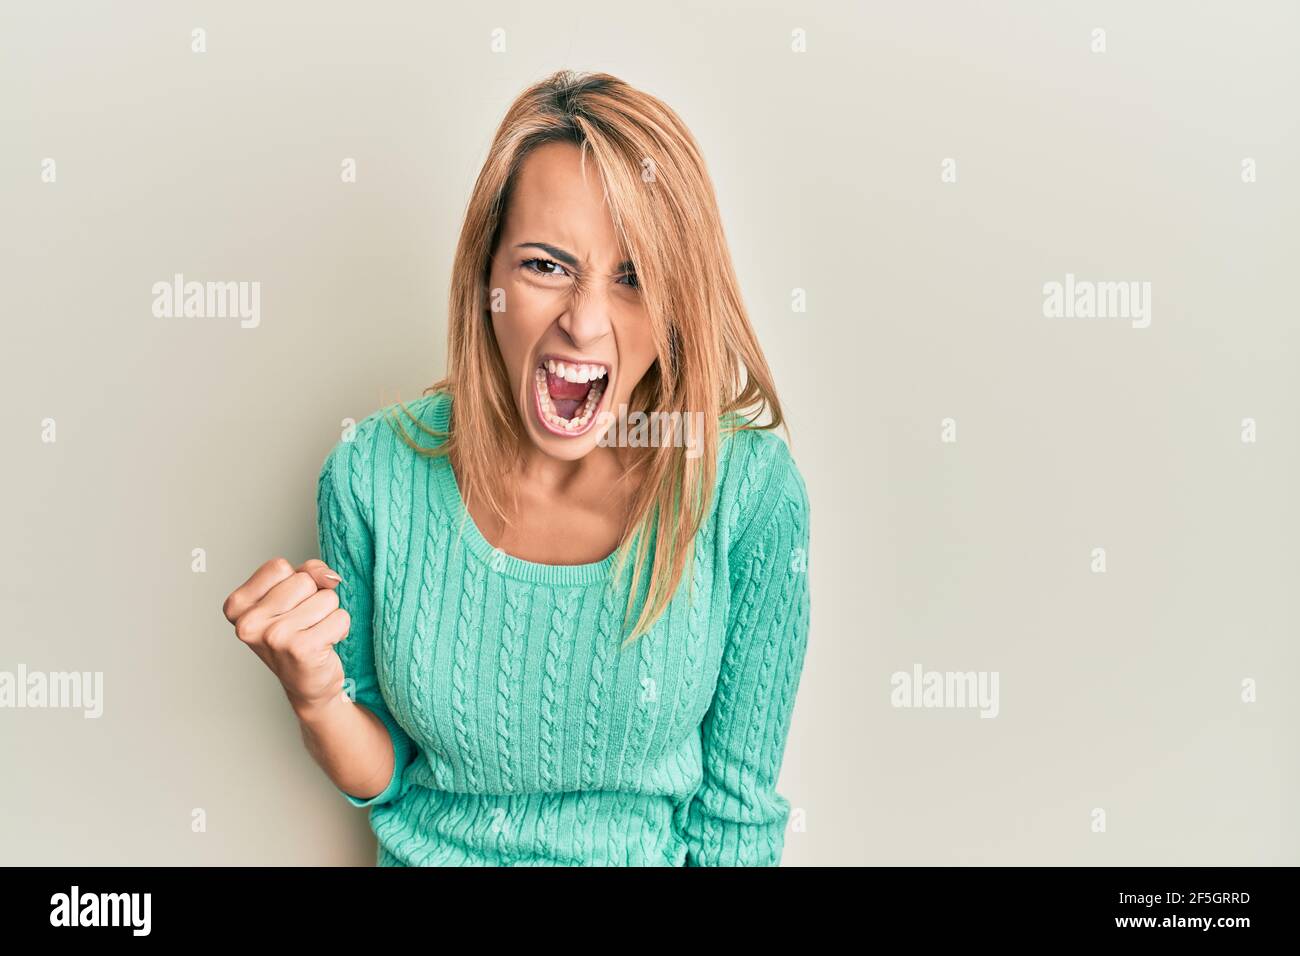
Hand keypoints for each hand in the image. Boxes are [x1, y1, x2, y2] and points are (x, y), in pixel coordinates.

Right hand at [222, 557, 351, 716]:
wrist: (307, 685)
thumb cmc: (298, 636)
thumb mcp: (291, 596)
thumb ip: (307, 572)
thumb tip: (330, 577)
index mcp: (237, 606)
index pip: (278, 566)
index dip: (294, 580)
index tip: (289, 606)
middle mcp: (249, 623)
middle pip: (304, 581)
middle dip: (313, 598)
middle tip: (303, 625)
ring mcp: (274, 636)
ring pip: (326, 598)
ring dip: (328, 614)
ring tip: (313, 634)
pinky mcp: (301, 649)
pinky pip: (340, 617)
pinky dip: (340, 629)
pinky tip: (324, 645)